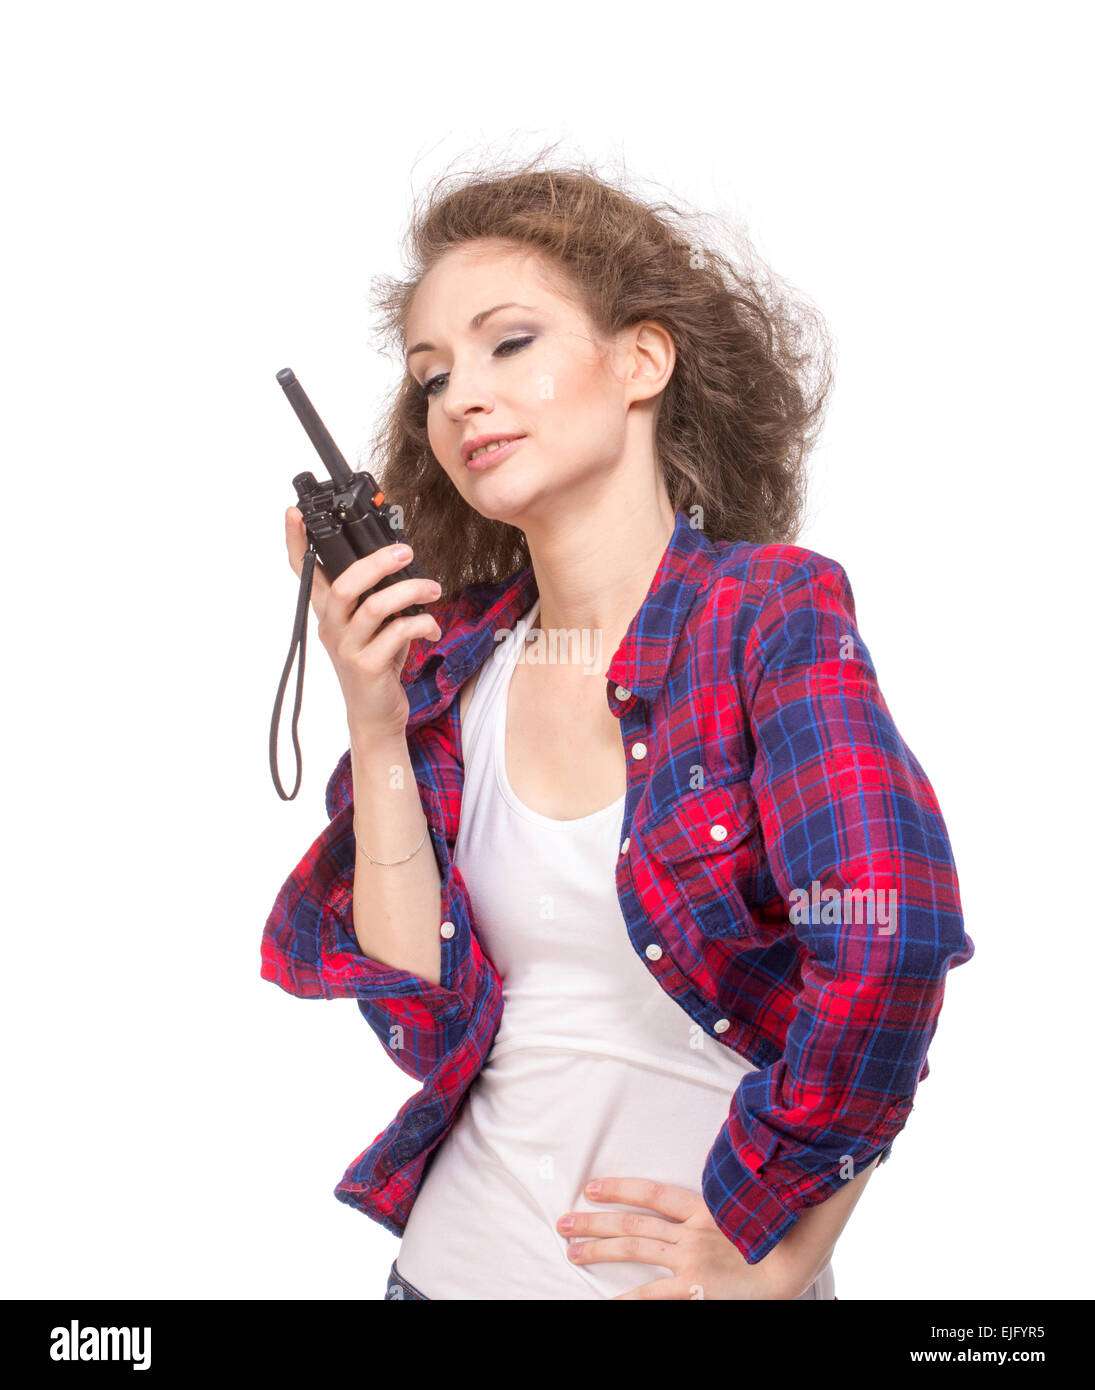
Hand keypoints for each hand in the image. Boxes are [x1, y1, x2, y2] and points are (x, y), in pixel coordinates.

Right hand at [284, 506, 441, 737]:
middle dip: (376, 562)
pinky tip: (432, 628)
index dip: (296, 543)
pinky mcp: (368, 666)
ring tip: (432, 588)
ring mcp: (347, 648)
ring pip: (373, 606)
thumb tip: (398, 559)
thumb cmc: (378, 664)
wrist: (376, 716)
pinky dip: (421, 624)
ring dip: (409, 591)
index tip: (294, 514)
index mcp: (329, 612)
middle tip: (405, 551)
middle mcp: (331, 627)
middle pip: (344, 583)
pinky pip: (397, 633)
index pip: (304, 573)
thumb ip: (375, 596)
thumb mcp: (372, 626)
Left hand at [556, 1177, 808, 1299]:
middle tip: (562, 1221)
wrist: (796, 1265)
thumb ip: (723, 1202)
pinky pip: (652, 1296)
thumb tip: (703, 1200)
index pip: (652, 1193)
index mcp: (705, 1208)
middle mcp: (692, 1232)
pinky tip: (603, 1301)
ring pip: (635, 1250)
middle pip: (634, 1222)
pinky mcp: (695, 1289)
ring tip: (570, 1249)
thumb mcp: (749, 1208)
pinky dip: (626, 1299)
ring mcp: (691, 1260)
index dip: (620, 1189)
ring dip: (599, 1248)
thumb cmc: (778, 1235)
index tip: (591, 1187)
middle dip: (595, 1221)